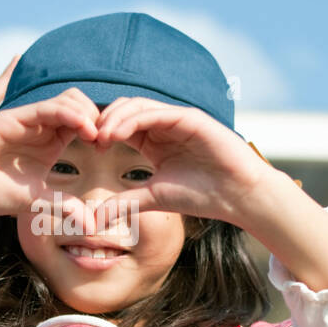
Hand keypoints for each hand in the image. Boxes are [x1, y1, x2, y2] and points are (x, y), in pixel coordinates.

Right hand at [0, 87, 99, 220]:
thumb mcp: (36, 201)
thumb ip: (64, 207)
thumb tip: (92, 225)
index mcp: (49, 143)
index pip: (83, 124)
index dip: (101, 130)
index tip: (111, 147)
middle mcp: (40, 128)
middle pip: (80, 106)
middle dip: (99, 118)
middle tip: (108, 139)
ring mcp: (27, 121)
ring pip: (68, 101)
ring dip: (88, 114)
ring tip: (97, 136)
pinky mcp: (13, 117)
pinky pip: (48, 108)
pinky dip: (70, 114)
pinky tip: (84, 129)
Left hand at [90, 98, 275, 228]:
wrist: (237, 196)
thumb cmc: (201, 196)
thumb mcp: (153, 198)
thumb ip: (124, 204)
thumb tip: (93, 220)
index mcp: (155, 141)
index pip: (122, 125)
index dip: (102, 132)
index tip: (89, 149)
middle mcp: (165, 125)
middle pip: (125, 110)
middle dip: (104, 121)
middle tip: (91, 140)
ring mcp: (177, 119)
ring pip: (137, 107)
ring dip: (115, 119)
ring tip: (101, 138)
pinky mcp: (190, 118)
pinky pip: (155, 113)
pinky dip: (133, 120)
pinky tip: (118, 135)